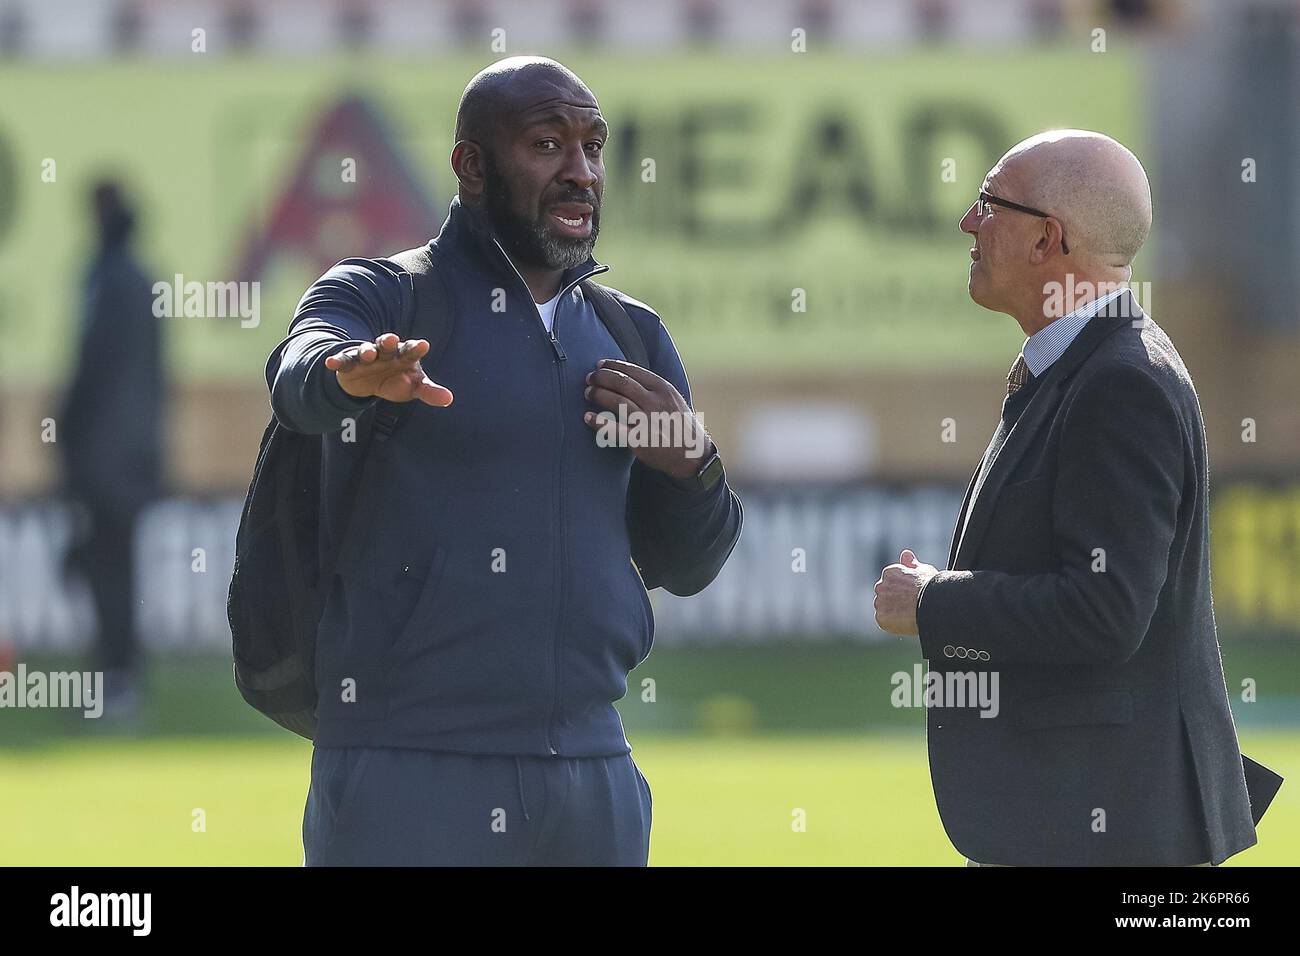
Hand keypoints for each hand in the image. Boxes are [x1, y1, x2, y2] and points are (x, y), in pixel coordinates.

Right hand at [324, 332, 452, 406]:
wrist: (369, 382)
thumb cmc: (397, 380)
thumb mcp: (413, 387)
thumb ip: (429, 392)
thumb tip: (449, 399)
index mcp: (403, 355)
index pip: (411, 350)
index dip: (416, 348)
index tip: (423, 345)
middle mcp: (384, 352)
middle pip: (387, 345)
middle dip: (388, 342)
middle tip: (392, 340)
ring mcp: (366, 356)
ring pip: (365, 350)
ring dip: (366, 350)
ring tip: (367, 353)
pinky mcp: (349, 364)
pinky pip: (343, 361)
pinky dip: (337, 361)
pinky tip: (330, 363)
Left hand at [582, 359, 712, 478]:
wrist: (692, 454)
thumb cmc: (678, 424)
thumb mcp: (672, 399)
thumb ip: (652, 387)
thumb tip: (625, 373)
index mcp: (663, 389)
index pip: (632, 370)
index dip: (612, 365)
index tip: (599, 365)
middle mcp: (656, 402)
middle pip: (622, 382)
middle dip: (602, 377)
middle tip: (589, 378)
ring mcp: (648, 421)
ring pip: (617, 401)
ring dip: (598, 394)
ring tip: (587, 393)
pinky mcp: (640, 440)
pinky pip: (615, 429)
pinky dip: (599, 422)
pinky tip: (587, 417)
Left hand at [874, 550, 938, 635]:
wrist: (932, 605)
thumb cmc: (931, 588)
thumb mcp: (923, 571)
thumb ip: (911, 564)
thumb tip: (905, 554)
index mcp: (890, 572)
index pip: (890, 582)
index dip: (902, 590)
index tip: (912, 595)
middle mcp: (881, 585)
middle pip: (884, 594)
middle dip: (894, 600)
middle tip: (910, 606)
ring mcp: (880, 601)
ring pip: (883, 608)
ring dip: (892, 611)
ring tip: (909, 614)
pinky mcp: (881, 617)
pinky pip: (883, 621)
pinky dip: (892, 623)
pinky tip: (905, 621)